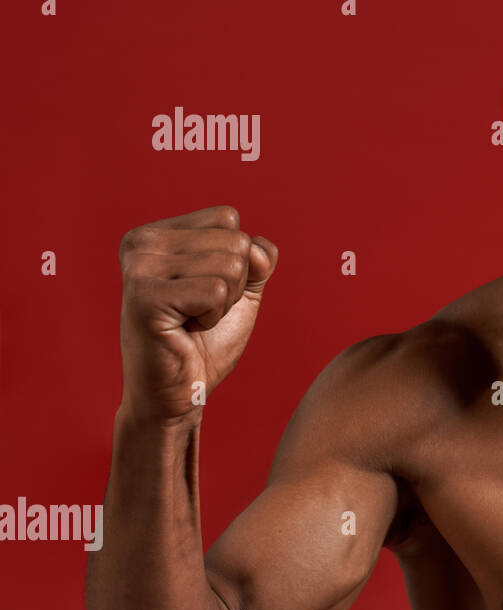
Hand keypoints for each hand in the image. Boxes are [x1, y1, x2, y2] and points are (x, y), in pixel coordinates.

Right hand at [118, 205, 277, 421]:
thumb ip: (257, 258)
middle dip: (234, 285)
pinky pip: (216, 291)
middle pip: (234, 241)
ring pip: (231, 265)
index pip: (227, 218)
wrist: (180, 391)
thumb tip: (254, 246)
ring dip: (223, 303)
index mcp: (156, 233)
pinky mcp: (145, 297)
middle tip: (198, 311)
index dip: (236, 261)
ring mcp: (139, 267)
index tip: (204, 291)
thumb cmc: (206, 340)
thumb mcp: (242, 290)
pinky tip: (186, 330)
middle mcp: (141, 242)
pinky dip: (213, 317)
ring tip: (191, 320)